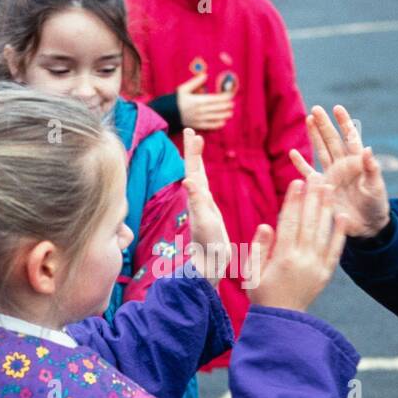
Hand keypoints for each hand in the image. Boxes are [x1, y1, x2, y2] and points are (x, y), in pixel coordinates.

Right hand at [176, 71, 234, 131]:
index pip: (215, 99)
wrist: (167, 113)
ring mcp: (199, 119)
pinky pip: (210, 126)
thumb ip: (195, 82)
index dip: (224, 97)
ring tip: (230, 113)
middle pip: (217, 108)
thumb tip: (205, 75)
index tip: (230, 95)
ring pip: (215, 117)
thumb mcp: (184, 88)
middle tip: (232, 104)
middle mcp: (200, 110)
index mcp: (198, 100)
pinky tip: (223, 122)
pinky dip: (217, 125)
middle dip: (226, 106)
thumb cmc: (176, 99)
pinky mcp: (197, 126)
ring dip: (224, 115)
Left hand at [181, 128, 230, 286]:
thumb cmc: (208, 247)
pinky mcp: (209, 214)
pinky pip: (204, 190)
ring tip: (196, 146)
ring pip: (199, 178)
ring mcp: (203, 207)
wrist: (210, 266)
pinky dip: (203, 178)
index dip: (193, 152)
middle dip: (193, 150)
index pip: (194, 169)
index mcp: (197, 199)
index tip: (193, 133)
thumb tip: (188, 180)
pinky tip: (201, 178)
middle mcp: (198, 200)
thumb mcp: (204, 222)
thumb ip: (197, 201)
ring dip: (197, 161)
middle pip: (195, 169)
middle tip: (191, 131)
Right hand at [245, 180, 346, 312]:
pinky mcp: (325, 274)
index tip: (297, 182)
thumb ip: (258, 248)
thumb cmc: (261, 295)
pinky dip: (340, 233)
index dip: (293, 201)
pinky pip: (335, 250)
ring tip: (329, 188)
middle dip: (313, 197)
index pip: (289, 222)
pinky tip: (342, 216)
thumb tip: (266, 225)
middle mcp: (302, 260)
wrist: (281, 322)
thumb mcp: (252, 273)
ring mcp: (316, 266)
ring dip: (326, 208)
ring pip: (323, 232)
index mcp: (282, 258)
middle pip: (309, 222)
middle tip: (317, 176)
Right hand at [288, 104, 390, 237]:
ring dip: (314, 137)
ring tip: (307, 120)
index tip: (337, 108)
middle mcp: (343, 165)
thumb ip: (372, 169)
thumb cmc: (375, 204)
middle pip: (331, 141)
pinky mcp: (322, 188)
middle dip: (324, 125)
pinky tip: (292, 153)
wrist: (366, 225)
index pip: (350, 138)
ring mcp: (331, 175)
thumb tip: (367, 149)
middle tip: (315, 109)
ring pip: (320, 151)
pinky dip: (300, 164)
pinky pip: (308, 174)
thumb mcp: (376, 187)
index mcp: (357, 162)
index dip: (344, 123)